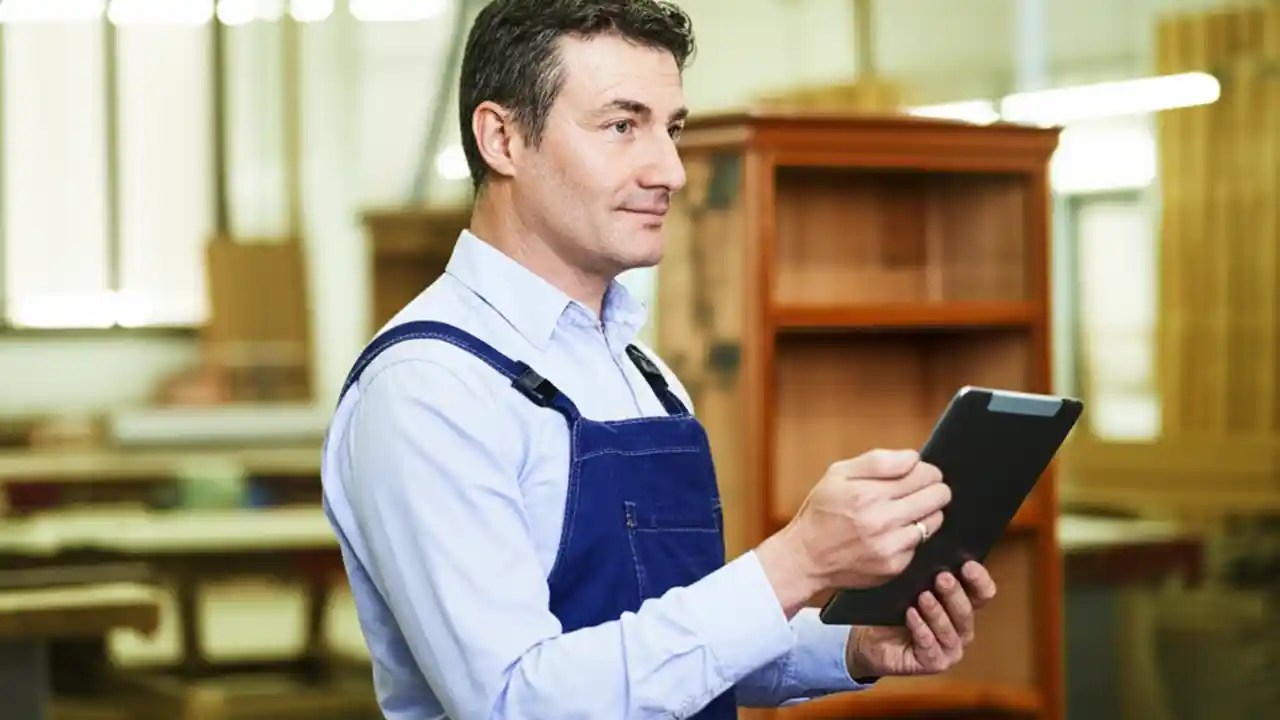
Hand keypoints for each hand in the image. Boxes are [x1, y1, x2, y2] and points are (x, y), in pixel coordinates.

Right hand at [756, 448, 950, 615]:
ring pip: (934, 520)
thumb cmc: (822, 511)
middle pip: (937, 496)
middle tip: (921, 490)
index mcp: (867, 493)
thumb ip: (877, 461)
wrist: (806, 558)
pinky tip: (893, 534)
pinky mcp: (894, 566)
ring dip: (925, 513)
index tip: (920, 472)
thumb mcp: (837, 473)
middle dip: (934, 489)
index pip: (923, 473)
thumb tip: (914, 458)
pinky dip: (911, 536)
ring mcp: (890, 546)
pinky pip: (919, 544)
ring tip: (907, 511)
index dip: (926, 470)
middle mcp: (881, 520)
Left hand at [845, 561, 997, 677]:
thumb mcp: (908, 584)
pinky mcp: (934, 663)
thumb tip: (929, 542)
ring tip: (923, 596)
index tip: (967, 565)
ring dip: (937, 613)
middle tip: (942, 578)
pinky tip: (911, 616)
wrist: (870, 638)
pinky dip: (921, 631)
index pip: (982, 593)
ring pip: (951, 631)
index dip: (979, 579)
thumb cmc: (894, 608)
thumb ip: (923, 570)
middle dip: (954, 593)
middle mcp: (961, 627)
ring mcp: (950, 648)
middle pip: (967, 610)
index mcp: (962, 604)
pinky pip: (931, 648)